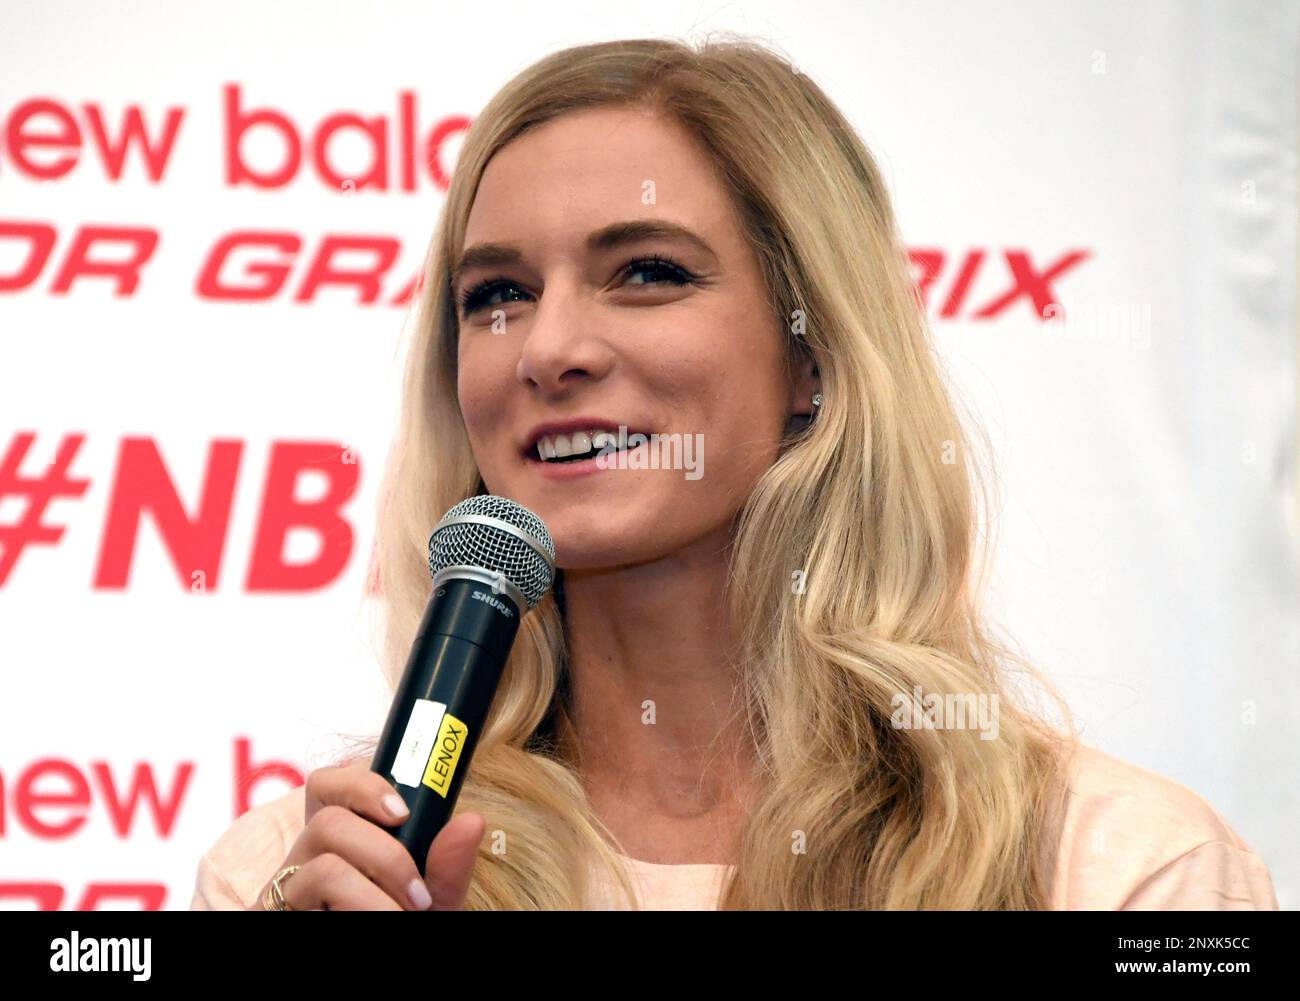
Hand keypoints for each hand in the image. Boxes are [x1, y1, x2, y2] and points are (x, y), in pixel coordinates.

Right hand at [248, 757, 485, 910]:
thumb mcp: (431, 898)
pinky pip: (305, 893)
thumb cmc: (399, 922)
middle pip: (329, 819)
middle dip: (384, 853)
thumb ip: (448, 865)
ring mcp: (289, 887)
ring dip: (372, 889)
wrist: (379, 964)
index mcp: (342, 838)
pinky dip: (355, 905)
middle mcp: (308, 856)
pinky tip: (370, 921)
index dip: (362, 783)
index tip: (402, 811)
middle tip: (418, 894)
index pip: (330, 784)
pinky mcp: (274, 911)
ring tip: (400, 916)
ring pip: (321, 860)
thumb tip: (472, 821)